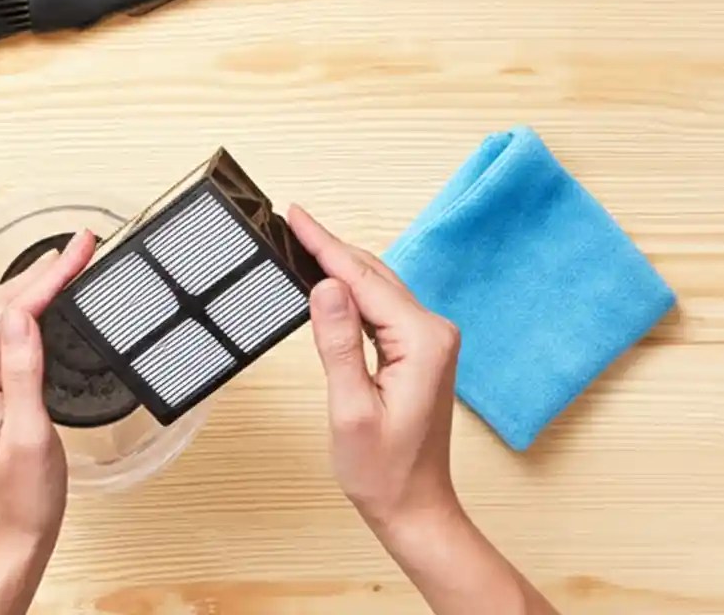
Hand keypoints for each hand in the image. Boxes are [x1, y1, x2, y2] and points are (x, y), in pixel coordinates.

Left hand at [0, 230, 94, 614]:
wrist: (4, 542)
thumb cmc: (18, 501)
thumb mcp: (29, 434)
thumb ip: (22, 369)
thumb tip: (21, 313)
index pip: (14, 307)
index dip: (52, 272)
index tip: (82, 246)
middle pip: (4, 303)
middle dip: (45, 270)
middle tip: (84, 246)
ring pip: (4, 317)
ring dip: (37, 288)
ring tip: (72, 266)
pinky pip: (6, 338)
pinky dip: (32, 314)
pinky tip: (50, 311)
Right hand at [287, 205, 460, 532]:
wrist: (415, 506)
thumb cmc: (383, 471)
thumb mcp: (350, 410)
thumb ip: (338, 345)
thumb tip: (325, 287)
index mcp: (421, 341)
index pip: (363, 280)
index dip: (324, 245)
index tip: (295, 216)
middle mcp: (433, 333)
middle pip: (373, 274)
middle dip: (329, 247)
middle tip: (290, 222)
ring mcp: (430, 341)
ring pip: (377, 288)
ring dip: (340, 266)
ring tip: (301, 242)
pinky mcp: (420, 352)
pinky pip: (381, 308)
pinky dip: (353, 291)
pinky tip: (330, 283)